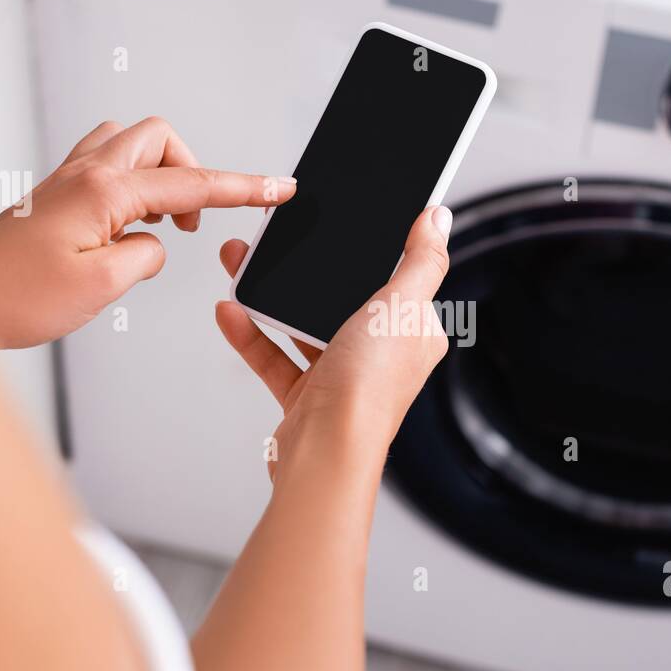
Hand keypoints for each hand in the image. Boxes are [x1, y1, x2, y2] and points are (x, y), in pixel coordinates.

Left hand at [0, 117, 295, 348]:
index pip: (191, 183)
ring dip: (160, 173)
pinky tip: (128, 226)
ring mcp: (65, 180)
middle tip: (196, 221)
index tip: (279, 188)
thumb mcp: (99, 287)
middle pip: (160, 140)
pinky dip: (132, 185)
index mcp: (102, 191)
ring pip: (130, 144)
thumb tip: (155, 244)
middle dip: (193, 172)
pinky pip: (106, 165)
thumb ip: (144, 256)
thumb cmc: (12, 297)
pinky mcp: (53, 196)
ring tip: (164, 222)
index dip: (243, 188)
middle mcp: (84, 173)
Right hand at [215, 204, 453, 481]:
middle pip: (343, 299)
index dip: (372, 251)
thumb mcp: (401, 306)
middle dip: (309, 271)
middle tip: (279, 240)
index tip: (343, 224)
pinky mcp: (307, 396)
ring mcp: (343, 376)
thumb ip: (422, 260)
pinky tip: (231, 310)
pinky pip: (274, 356)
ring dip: (272, 297)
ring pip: (303, 324)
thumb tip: (439, 218)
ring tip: (243, 265)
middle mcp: (382, 355)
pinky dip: (251, 334)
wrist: (325, 453)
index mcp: (414, 333)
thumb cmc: (370, 388)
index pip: (399, 281)